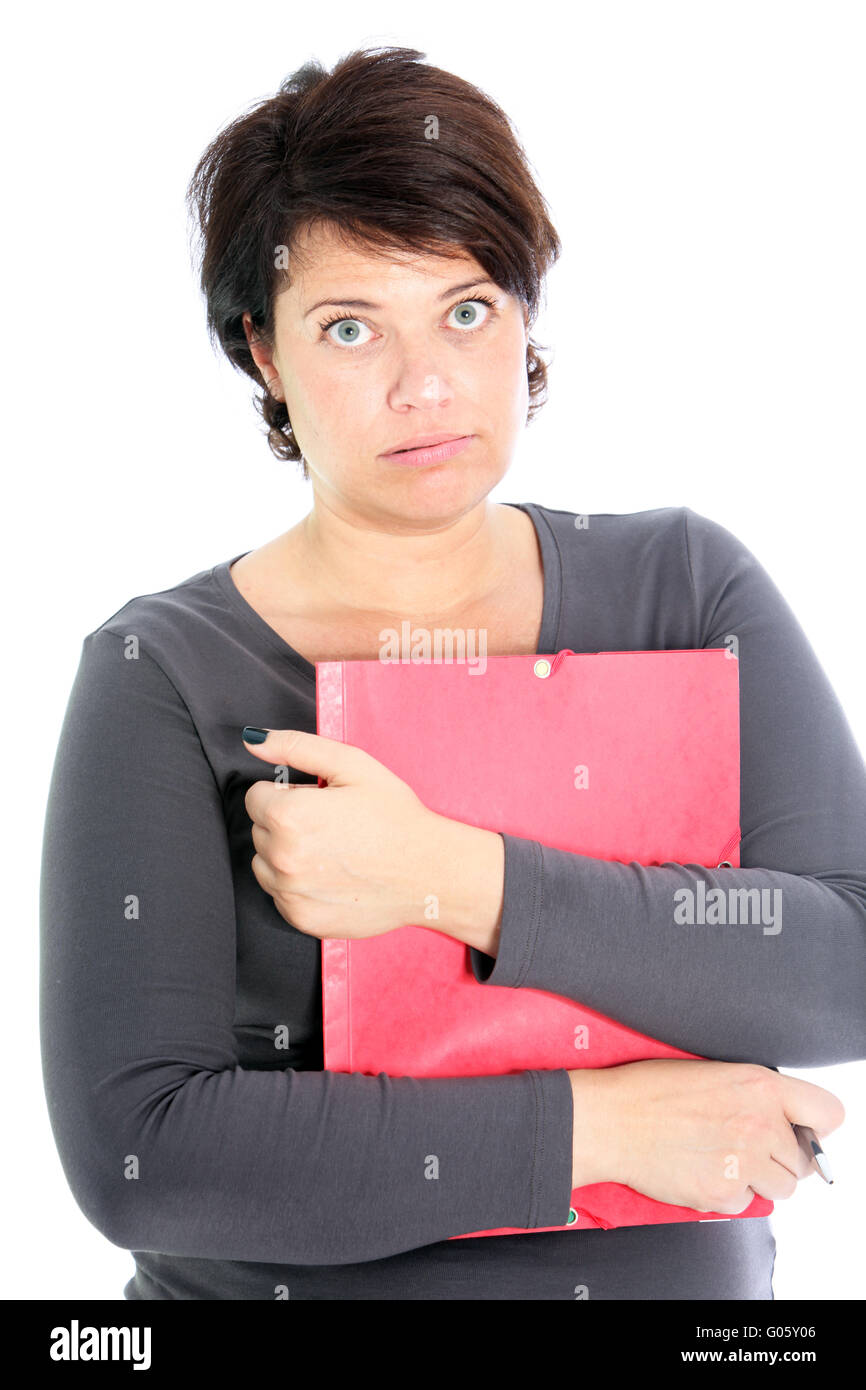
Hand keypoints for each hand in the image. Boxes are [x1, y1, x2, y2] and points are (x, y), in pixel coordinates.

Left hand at [242, 728, 503, 945]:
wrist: (429, 872)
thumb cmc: (395, 817)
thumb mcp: (352, 765)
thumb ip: (297, 747)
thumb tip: (254, 741)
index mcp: (289, 815)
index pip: (256, 797)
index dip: (287, 793)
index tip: (317, 801)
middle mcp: (282, 858)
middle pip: (259, 830)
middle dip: (286, 823)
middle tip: (330, 825)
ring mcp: (290, 893)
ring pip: (264, 864)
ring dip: (286, 855)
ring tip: (330, 851)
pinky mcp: (301, 919)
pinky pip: (280, 895)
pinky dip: (298, 886)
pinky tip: (332, 877)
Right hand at [568, 1060, 844, 1209]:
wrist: (608, 1119)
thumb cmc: (649, 1090)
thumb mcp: (714, 1072)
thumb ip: (757, 1094)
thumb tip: (785, 1119)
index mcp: (759, 1085)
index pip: (827, 1112)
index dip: (816, 1125)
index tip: (802, 1130)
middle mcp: (759, 1125)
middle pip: (804, 1160)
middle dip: (780, 1156)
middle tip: (744, 1145)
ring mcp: (743, 1163)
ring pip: (783, 1187)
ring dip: (760, 1178)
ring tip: (724, 1159)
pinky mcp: (723, 1195)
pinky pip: (747, 1203)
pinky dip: (728, 1193)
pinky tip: (701, 1170)